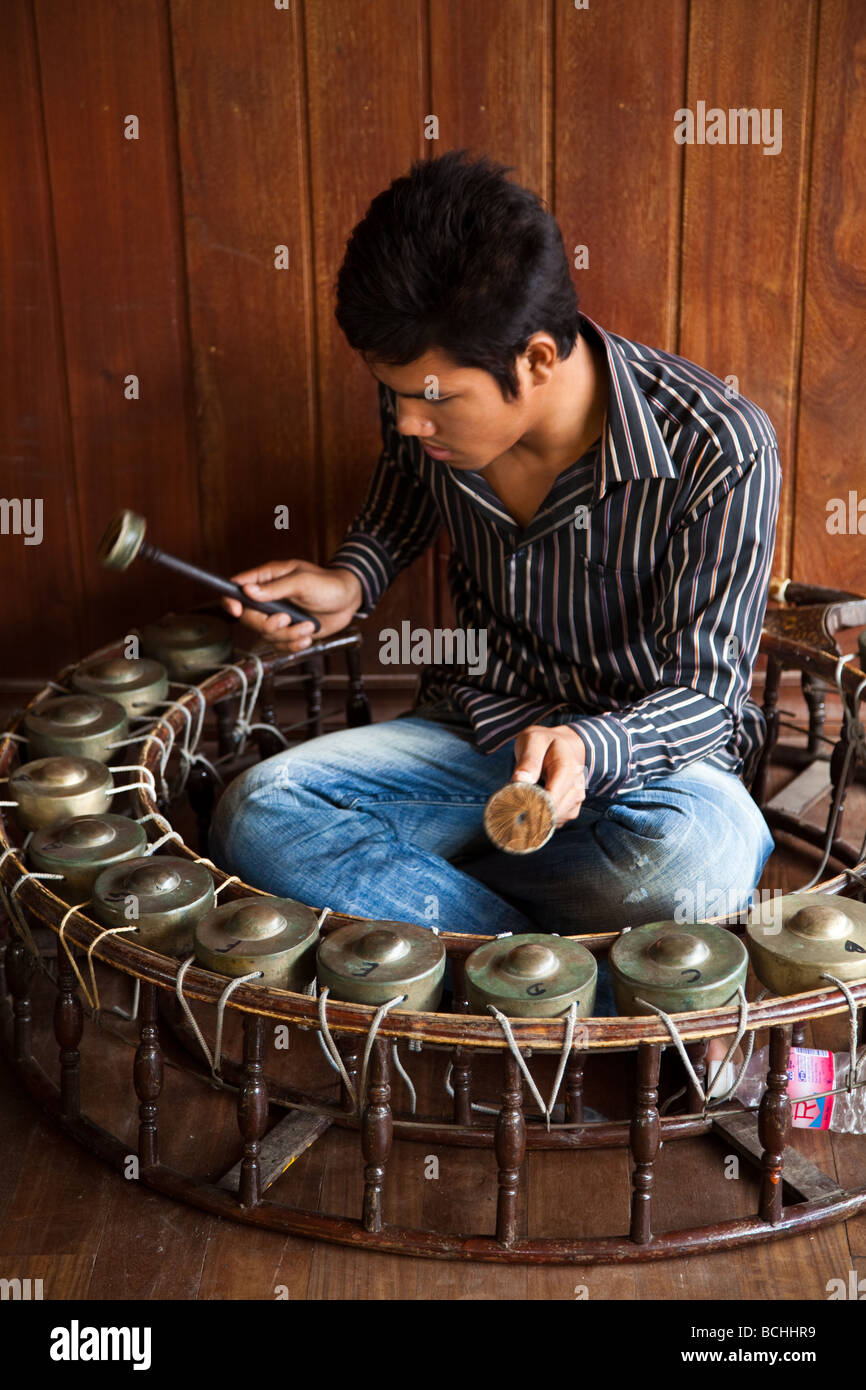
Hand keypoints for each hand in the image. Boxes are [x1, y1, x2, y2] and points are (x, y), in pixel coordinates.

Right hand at [221, 560, 362, 653]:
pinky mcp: (288, 631)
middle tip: (288, 620)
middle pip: (249, 619)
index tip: (238, 612)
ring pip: (266, 635)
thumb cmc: (328, 584)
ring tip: (309, 625)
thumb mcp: (302, 583)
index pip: (237, 588)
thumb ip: (275, 588)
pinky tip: (308, 636)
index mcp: (267, 579)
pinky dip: (294, 645)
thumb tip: (247, 591)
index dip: (231, 601)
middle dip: (268, 624)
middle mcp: (268, 598)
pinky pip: (280, 646)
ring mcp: (278, 616)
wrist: (349, 601)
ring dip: (288, 635)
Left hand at [511, 724, 586, 825]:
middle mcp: (576, 787)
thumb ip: (528, 759)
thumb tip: (520, 780)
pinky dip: (541, 818)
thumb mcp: (533, 741)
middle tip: (511, 801)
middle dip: (530, 811)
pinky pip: (553, 822)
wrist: (564, 746)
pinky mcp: (571, 809)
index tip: (513, 804)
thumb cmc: (545, 743)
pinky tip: (533, 804)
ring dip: (535, 815)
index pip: (551, 798)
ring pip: (552, 821)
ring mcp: (576, 800)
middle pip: (552, 812)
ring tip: (524, 798)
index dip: (532, 805)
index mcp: (567, 769)